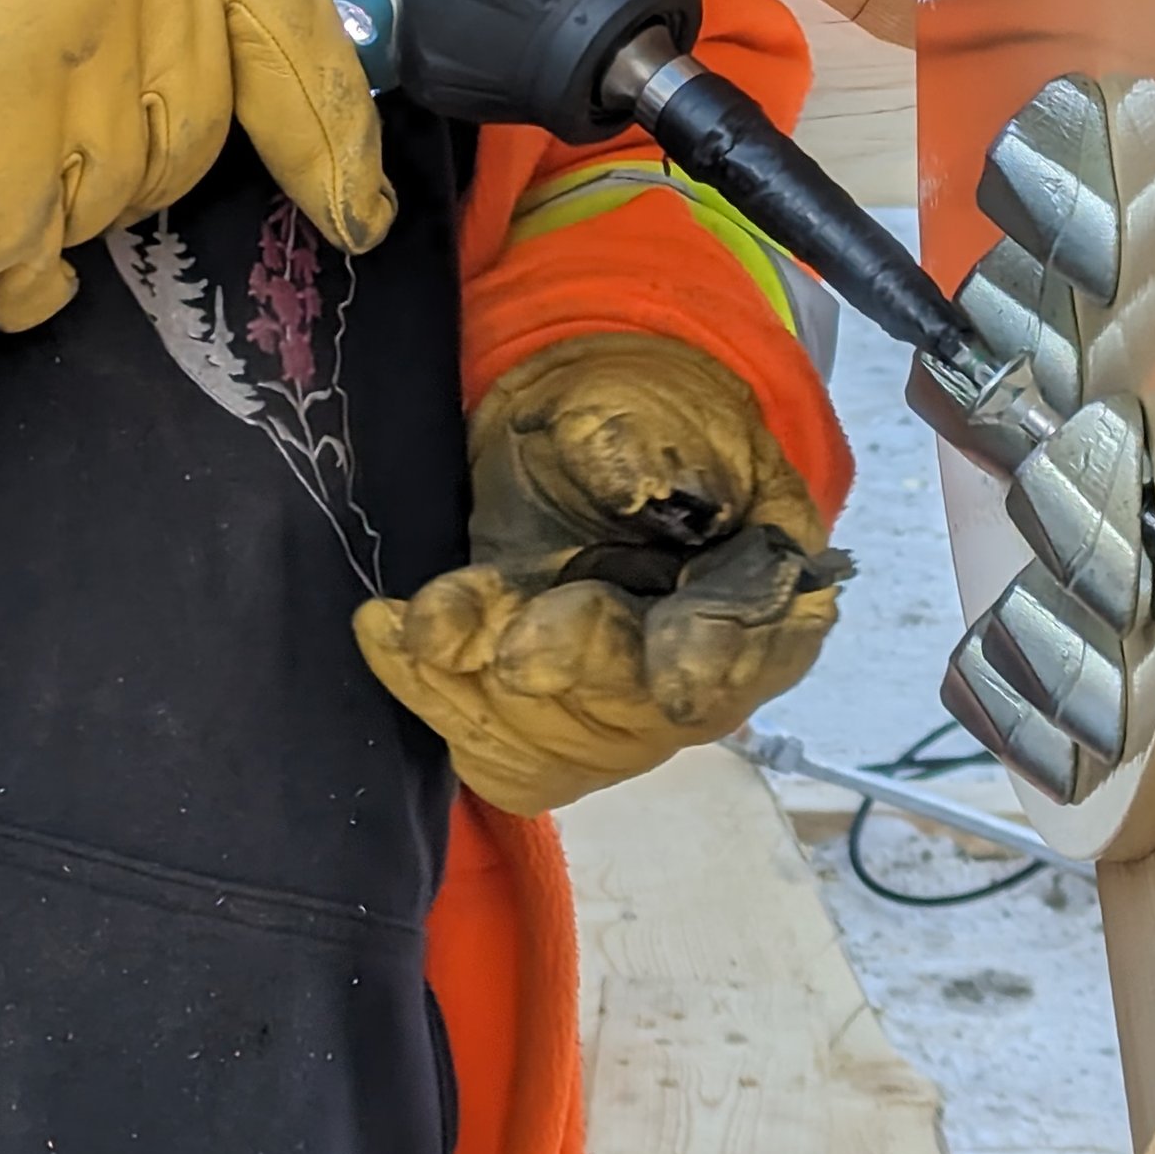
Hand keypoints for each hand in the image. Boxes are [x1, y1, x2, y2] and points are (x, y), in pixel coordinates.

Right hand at [0, 0, 390, 327]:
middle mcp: (155, 1)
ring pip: (108, 202)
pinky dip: (16, 275)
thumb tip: (125, 66)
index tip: (357, 210)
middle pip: (187, 143)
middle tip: (52, 145)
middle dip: (136, 169)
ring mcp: (83, 74)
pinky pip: (28, 244)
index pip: (295, 39)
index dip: (332, 134)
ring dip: (62, 211)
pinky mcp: (1, 134)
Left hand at [354, 333, 843, 813]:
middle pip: (644, 708)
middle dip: (576, 670)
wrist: (575, 437)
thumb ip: (650, 445)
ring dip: (481, 685)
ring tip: (420, 619)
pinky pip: (490, 747)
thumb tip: (632, 480)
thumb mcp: (654, 406)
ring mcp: (618, 710)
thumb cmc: (638, 416)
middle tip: (513, 650)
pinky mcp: (542, 722)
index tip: (674, 680)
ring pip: (555, 742)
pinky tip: (390, 631)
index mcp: (764, 589)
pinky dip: (432, 692)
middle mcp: (700, 673)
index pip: (754, 645)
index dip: (713, 664)